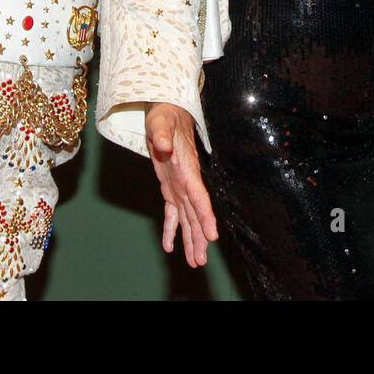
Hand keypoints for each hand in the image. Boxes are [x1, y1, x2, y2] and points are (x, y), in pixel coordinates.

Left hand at [146, 102, 217, 267]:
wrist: (169, 112)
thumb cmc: (165, 116)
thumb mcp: (161, 122)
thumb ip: (162, 135)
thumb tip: (164, 146)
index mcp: (187, 169)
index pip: (199, 197)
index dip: (206, 217)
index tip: (212, 236)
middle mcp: (187, 182)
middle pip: (196, 214)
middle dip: (199, 238)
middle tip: (201, 261)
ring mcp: (180, 186)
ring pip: (187, 218)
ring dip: (190, 239)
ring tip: (195, 261)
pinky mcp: (170, 187)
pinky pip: (172, 212)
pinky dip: (172, 229)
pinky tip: (170, 246)